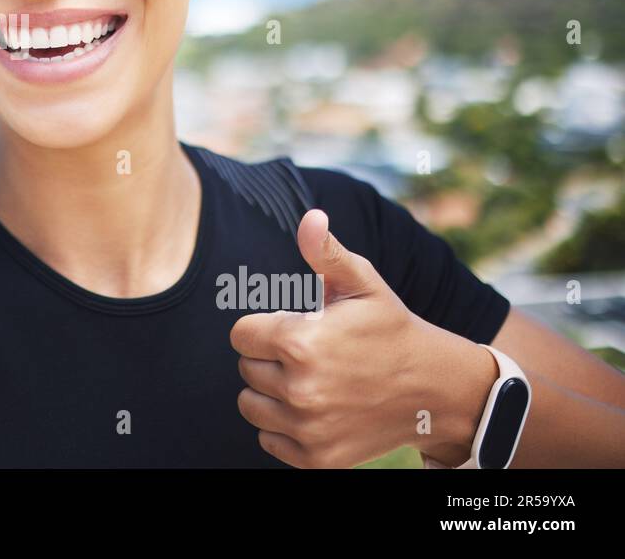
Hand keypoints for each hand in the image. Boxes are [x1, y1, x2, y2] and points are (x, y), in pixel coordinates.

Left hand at [229, 208, 453, 467]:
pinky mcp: (316, 458)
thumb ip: (326, 253)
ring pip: (251, 405)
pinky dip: (283, 427)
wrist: (435, 392)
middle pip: (246, 368)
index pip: (241, 335)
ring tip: (305, 380)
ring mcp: (307, 428)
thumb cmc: (392, 331)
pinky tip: (312, 409)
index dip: (263, 328)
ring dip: (270, 392)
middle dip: (268, 358)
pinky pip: (269, 439)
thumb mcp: (364, 284)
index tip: (290, 327)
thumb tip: (310, 218)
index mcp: (301, 342)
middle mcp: (300, 389)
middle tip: (306, 354)